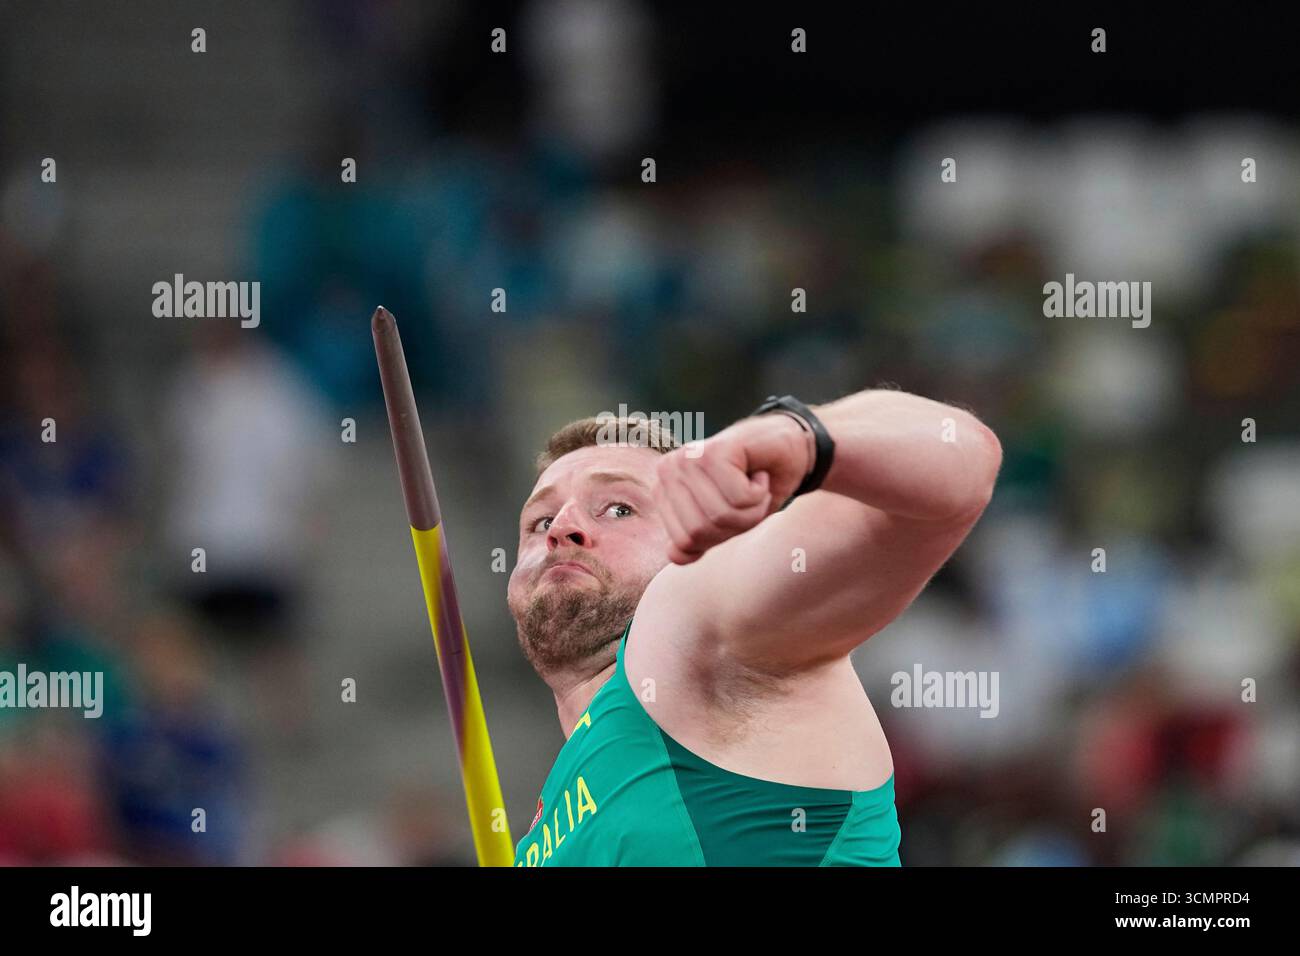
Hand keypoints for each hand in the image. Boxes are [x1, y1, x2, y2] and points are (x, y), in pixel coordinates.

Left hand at [652, 413, 814, 563]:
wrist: (789, 448)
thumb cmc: (753, 488)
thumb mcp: (723, 523)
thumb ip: (695, 540)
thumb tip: (675, 556)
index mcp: (662, 490)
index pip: (683, 544)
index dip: (719, 538)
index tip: (733, 511)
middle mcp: (667, 470)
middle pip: (700, 532)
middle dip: (736, 525)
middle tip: (750, 498)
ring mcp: (689, 457)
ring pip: (720, 515)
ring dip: (753, 509)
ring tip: (755, 486)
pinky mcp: (715, 449)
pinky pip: (738, 497)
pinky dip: (760, 493)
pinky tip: (759, 474)